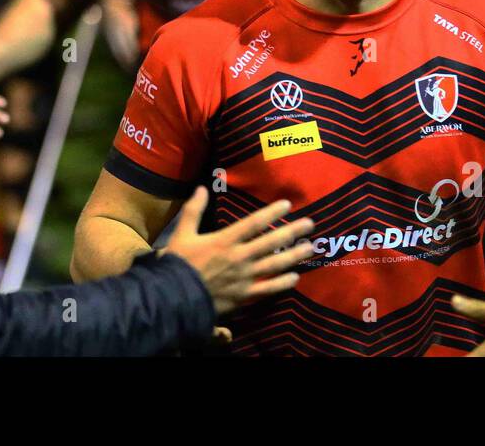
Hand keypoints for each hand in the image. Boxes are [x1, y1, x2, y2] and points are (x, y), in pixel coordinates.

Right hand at [164, 187, 314, 315]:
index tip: (287, 204)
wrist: (174, 296)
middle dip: (293, 232)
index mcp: (225, 240)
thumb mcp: (182, 233)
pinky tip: (295, 277)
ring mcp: (245, 278)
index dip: (272, 212)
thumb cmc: (179, 263)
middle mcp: (240, 257)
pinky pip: (268, 289)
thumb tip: (201, 188)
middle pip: (272, 242)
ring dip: (294, 255)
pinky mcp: (244, 296)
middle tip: (310, 224)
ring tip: (309, 247)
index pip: (254, 223)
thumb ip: (193, 210)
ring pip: (275, 265)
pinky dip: (283, 283)